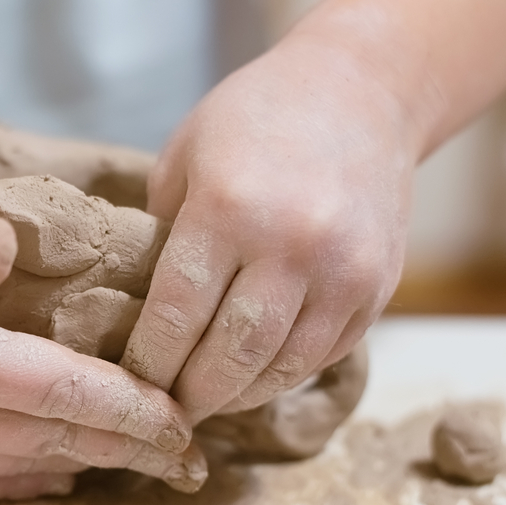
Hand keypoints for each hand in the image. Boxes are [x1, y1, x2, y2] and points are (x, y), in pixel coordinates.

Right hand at [0, 216, 205, 499]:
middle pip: (60, 442)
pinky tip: (45, 480)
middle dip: (131, 452)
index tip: (186, 424)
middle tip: (189, 463)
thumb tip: (9, 243)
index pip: (67, 395)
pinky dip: (26, 483)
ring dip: (88, 469)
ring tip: (136, 472)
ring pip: (24, 469)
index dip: (134, 410)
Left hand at [121, 36, 415, 421]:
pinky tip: (251, 376)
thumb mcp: (185, 156)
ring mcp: (344, 272)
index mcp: (229, 208)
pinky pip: (321, 356)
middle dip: (190, 395)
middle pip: (230, 356)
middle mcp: (293, 245)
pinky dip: (281, 376)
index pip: (176, 315)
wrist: (365, 92)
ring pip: (280, 368)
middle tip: (162, 412)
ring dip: (236, 396)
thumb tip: (134, 315)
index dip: (148, 364)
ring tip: (204, 401)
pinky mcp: (378, 288)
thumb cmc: (255, 118)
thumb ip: (160, 233)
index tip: (127, 384)